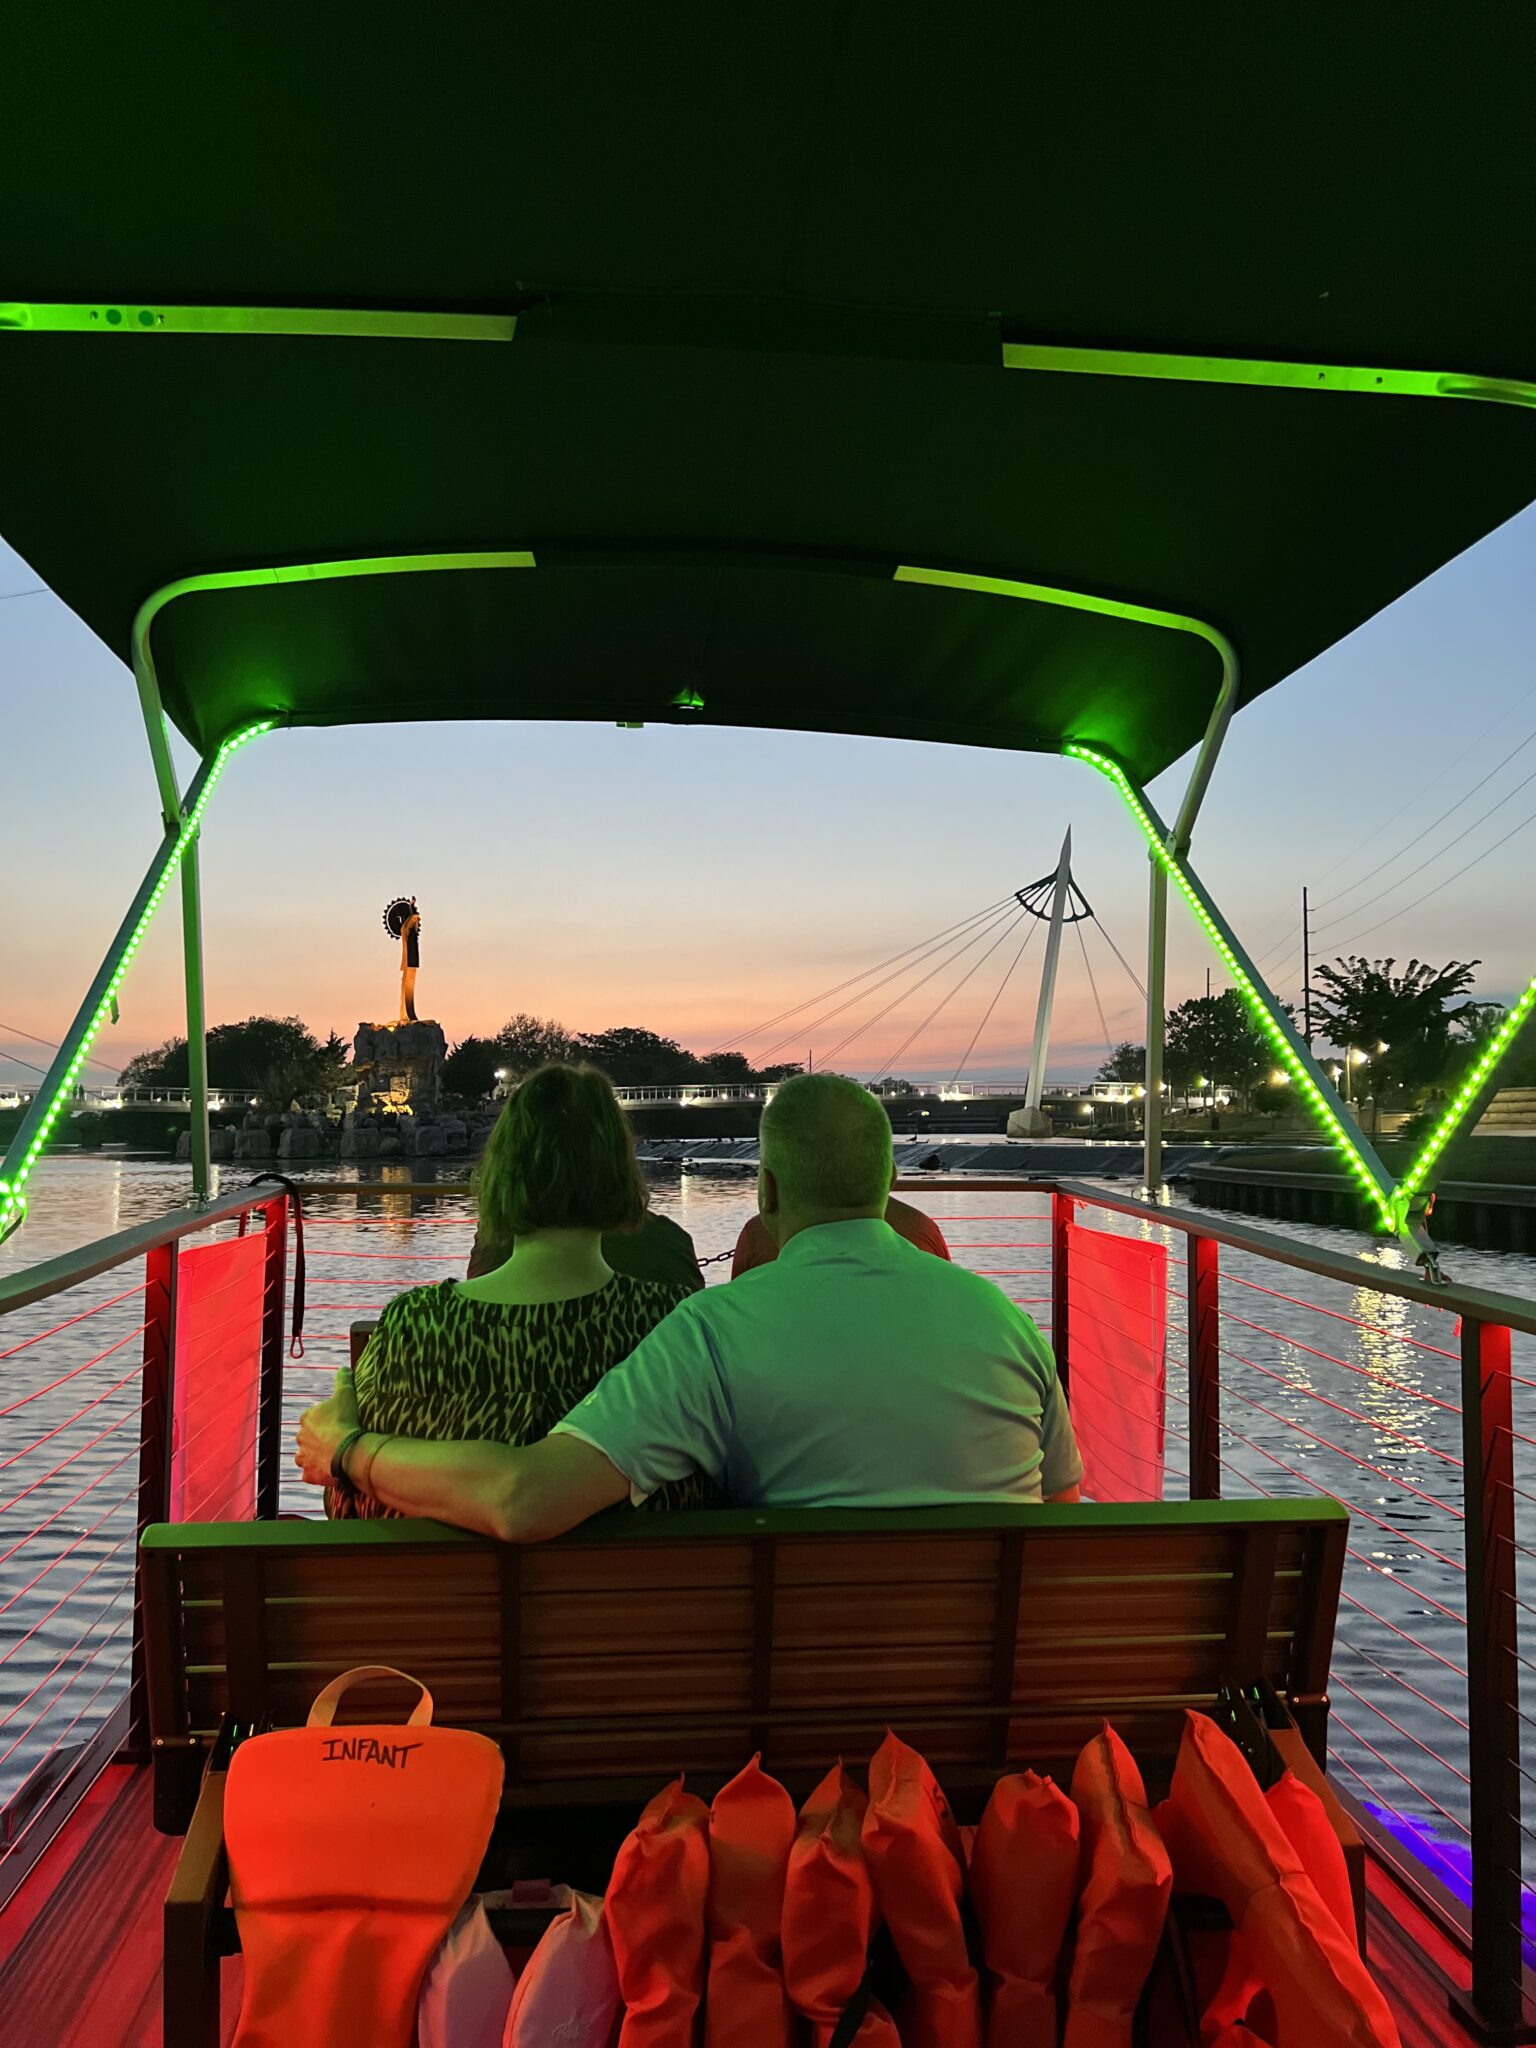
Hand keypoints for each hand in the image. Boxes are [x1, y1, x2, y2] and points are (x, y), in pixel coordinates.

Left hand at [295, 1366, 359, 1486]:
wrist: (345, 1450)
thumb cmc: (345, 1421)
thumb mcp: (346, 1394)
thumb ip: (343, 1380)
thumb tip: (343, 1368)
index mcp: (307, 1418)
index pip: (311, 1418)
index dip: (324, 1420)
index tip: (336, 1423)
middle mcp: (300, 1437)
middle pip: (306, 1437)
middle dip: (317, 1438)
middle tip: (335, 1440)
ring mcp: (303, 1457)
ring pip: (305, 1456)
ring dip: (314, 1456)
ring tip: (330, 1456)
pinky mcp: (308, 1474)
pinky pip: (310, 1474)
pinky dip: (317, 1473)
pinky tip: (329, 1471)